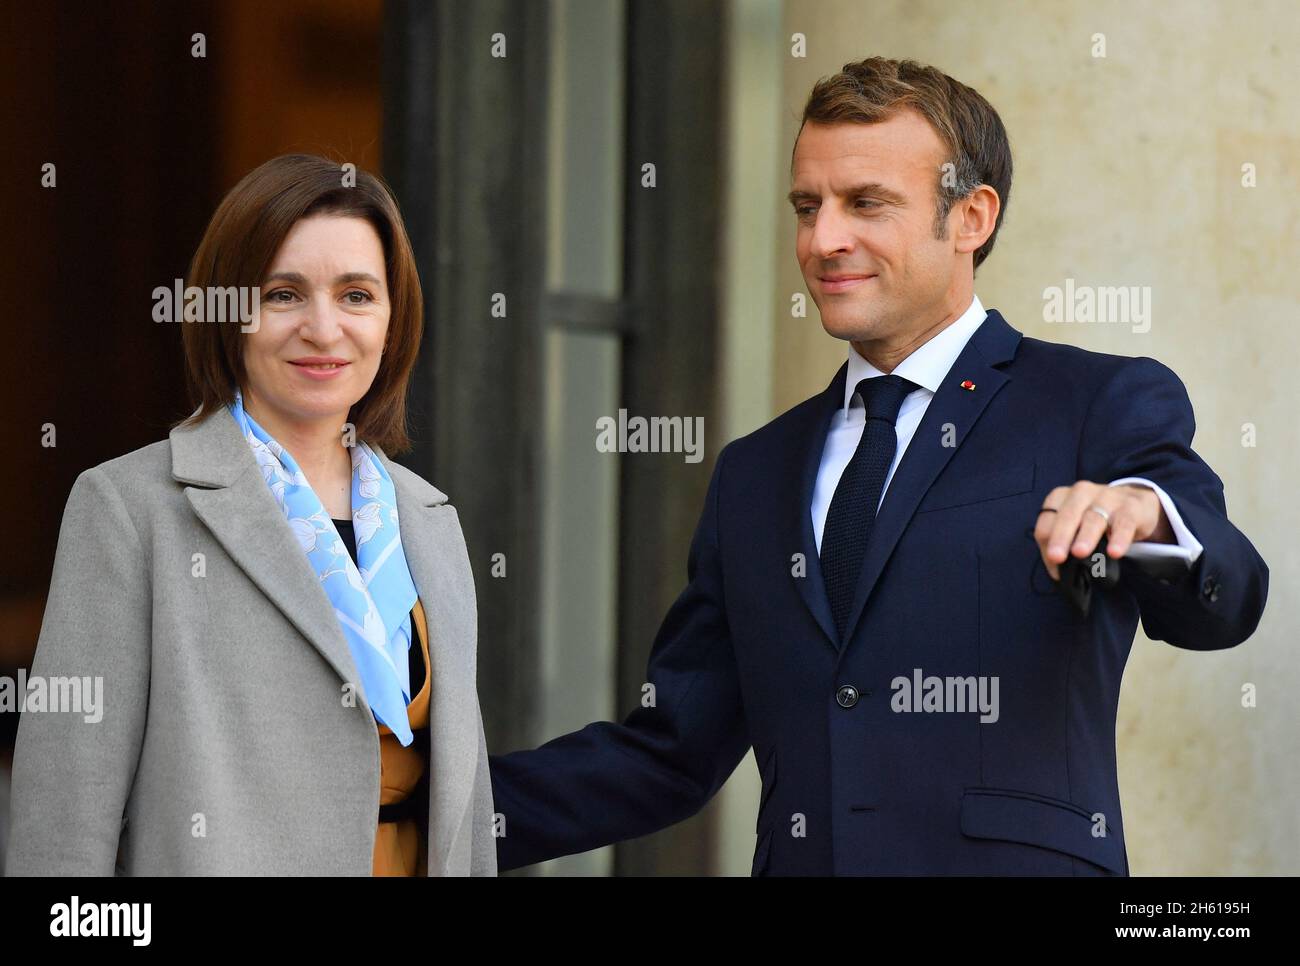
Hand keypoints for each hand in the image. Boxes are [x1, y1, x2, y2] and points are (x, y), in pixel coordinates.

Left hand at [1035, 482, 1174, 580]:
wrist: (1136, 504)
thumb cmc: (1096, 518)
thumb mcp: (1076, 525)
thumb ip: (1062, 544)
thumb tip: (1057, 571)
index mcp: (1061, 497)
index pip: (1047, 519)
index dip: (1047, 541)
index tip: (1053, 561)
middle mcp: (1081, 493)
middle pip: (1067, 515)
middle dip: (1060, 536)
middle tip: (1056, 556)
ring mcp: (1107, 496)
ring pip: (1094, 518)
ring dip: (1086, 536)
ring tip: (1080, 552)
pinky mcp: (1131, 506)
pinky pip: (1124, 523)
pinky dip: (1119, 538)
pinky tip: (1114, 552)